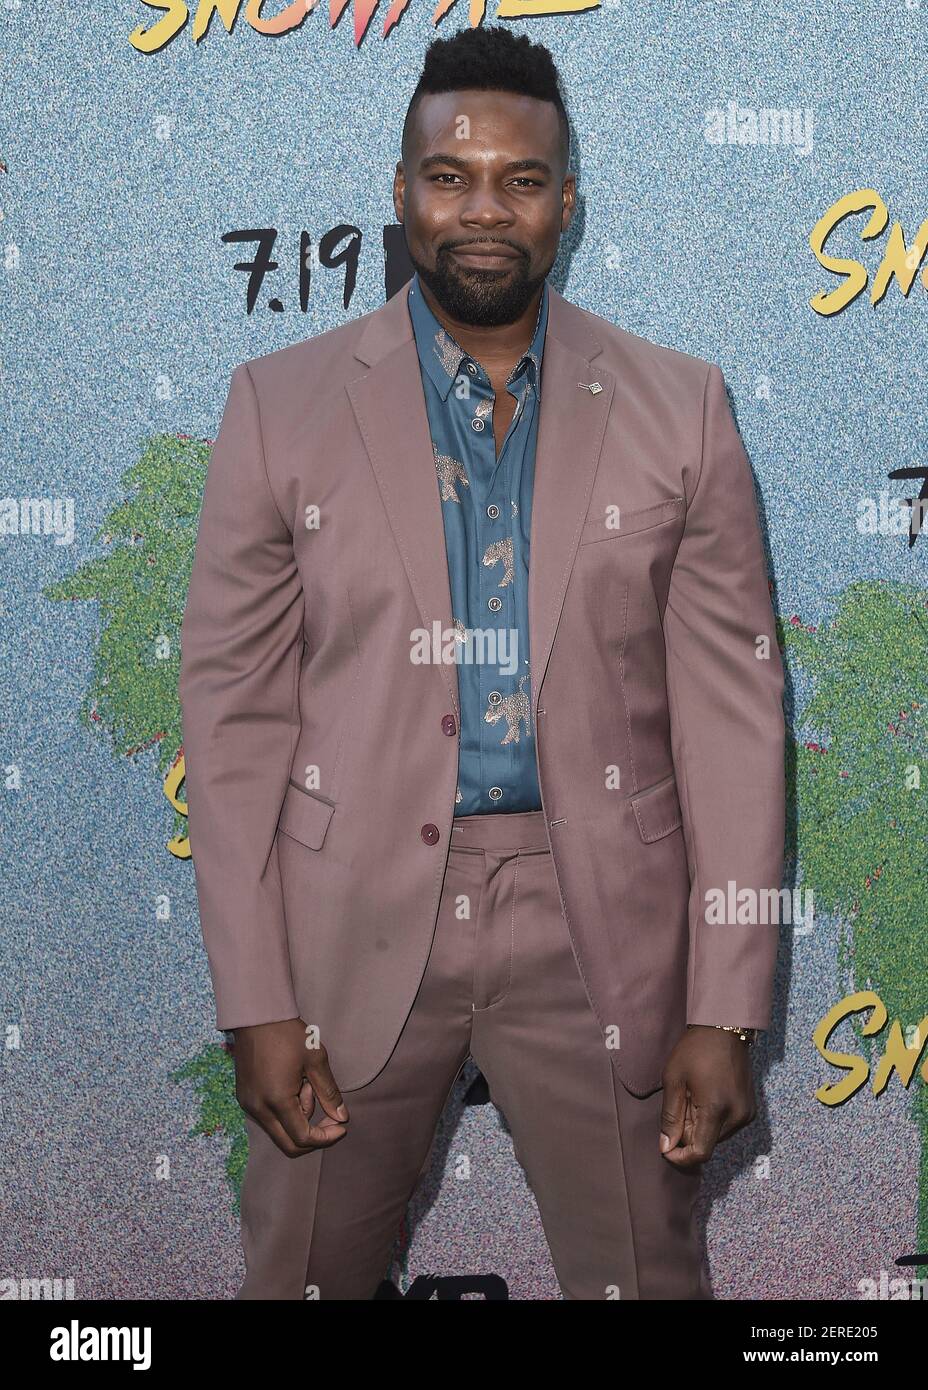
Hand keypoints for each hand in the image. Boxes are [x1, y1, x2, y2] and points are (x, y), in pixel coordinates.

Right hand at [233, 1017, 349, 1157]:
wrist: (256, 1015)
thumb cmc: (288, 1034)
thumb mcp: (316, 1060)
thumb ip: (329, 1093)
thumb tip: (341, 1118)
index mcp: (277, 1101)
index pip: (302, 1137)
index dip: (325, 1137)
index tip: (342, 1126)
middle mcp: (258, 1108)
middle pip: (288, 1144)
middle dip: (313, 1136)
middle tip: (330, 1116)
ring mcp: (248, 1104)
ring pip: (278, 1130)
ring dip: (298, 1118)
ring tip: (306, 1085)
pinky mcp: (244, 1097)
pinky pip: (268, 1118)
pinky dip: (285, 1111)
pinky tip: (293, 1085)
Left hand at [659, 1025, 755, 1168]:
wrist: (725, 1028)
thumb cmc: (695, 1050)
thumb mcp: (674, 1079)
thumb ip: (670, 1116)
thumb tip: (666, 1147)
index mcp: (717, 1109)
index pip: (700, 1152)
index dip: (681, 1157)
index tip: (666, 1148)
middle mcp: (737, 1117)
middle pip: (707, 1143)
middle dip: (687, 1135)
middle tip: (679, 1105)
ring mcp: (746, 1113)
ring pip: (716, 1136)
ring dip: (699, 1126)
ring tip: (691, 1097)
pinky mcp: (750, 1109)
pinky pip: (726, 1126)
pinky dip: (712, 1120)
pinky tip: (704, 1097)